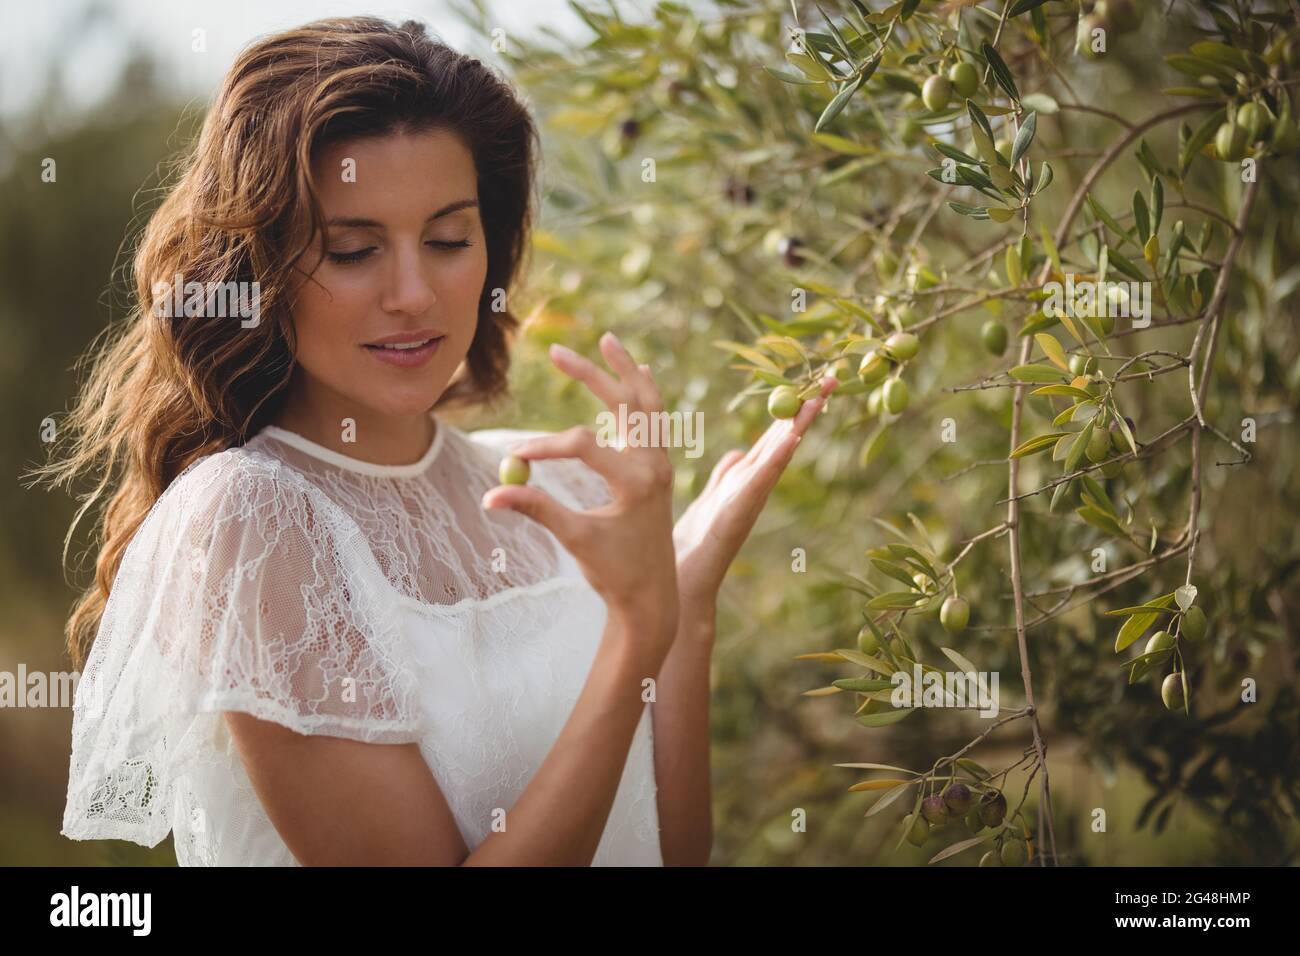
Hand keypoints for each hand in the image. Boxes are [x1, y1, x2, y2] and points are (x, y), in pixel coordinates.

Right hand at [481, 332, 678, 648]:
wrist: (652, 595)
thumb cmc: (614, 571)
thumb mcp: (575, 540)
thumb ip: (536, 511)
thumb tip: (489, 499)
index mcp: (636, 483)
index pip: (584, 444)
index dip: (545, 447)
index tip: (516, 458)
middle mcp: (654, 466)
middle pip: (623, 405)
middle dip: (590, 375)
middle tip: (557, 350)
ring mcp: (661, 465)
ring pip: (648, 405)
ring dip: (627, 372)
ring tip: (609, 340)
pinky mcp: (660, 469)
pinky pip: (656, 421)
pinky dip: (645, 395)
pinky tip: (640, 372)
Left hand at [673, 376, 838, 612]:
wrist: (680, 581)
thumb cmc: (694, 544)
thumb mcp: (711, 499)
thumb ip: (726, 475)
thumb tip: (737, 453)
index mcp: (745, 478)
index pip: (774, 435)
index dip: (792, 407)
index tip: (813, 381)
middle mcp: (753, 485)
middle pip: (784, 438)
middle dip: (808, 409)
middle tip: (833, 378)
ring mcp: (748, 498)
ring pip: (779, 454)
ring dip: (799, 426)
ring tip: (819, 398)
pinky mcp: (737, 511)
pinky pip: (760, 480)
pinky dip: (776, 459)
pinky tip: (791, 438)